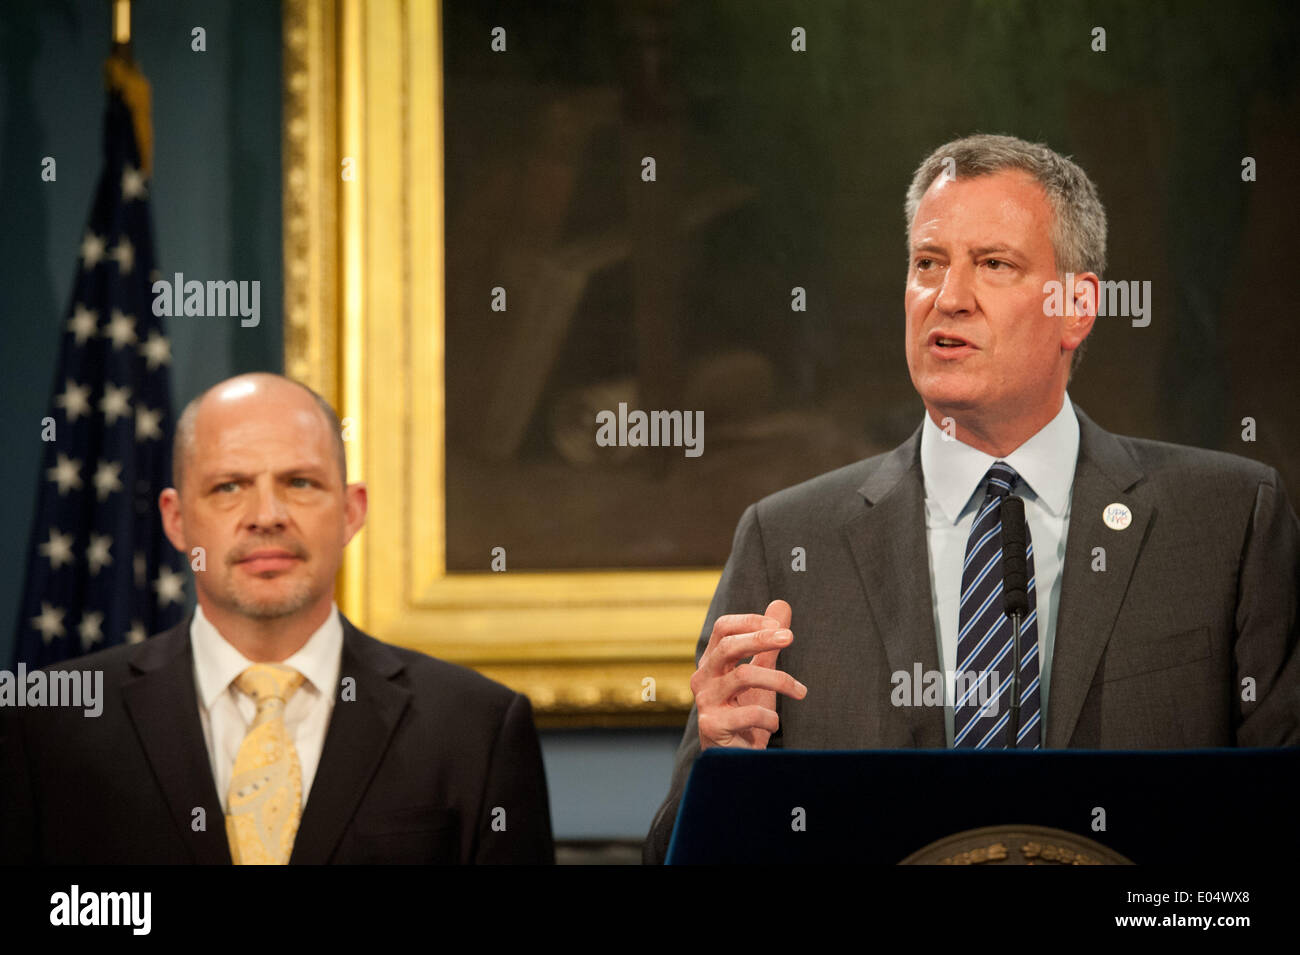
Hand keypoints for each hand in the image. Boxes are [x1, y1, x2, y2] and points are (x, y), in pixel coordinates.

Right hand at [692, 599, 806, 749]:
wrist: (733, 759)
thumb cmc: (745, 713)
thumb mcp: (759, 674)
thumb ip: (768, 643)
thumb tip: (781, 605)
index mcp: (712, 662)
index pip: (723, 628)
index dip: (749, 621)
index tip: (778, 625)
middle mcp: (703, 678)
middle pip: (728, 646)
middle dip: (761, 639)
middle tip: (790, 637)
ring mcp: (706, 702)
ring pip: (742, 676)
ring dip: (778, 680)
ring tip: (801, 691)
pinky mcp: (713, 726)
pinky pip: (746, 713)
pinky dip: (768, 716)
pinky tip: (775, 723)